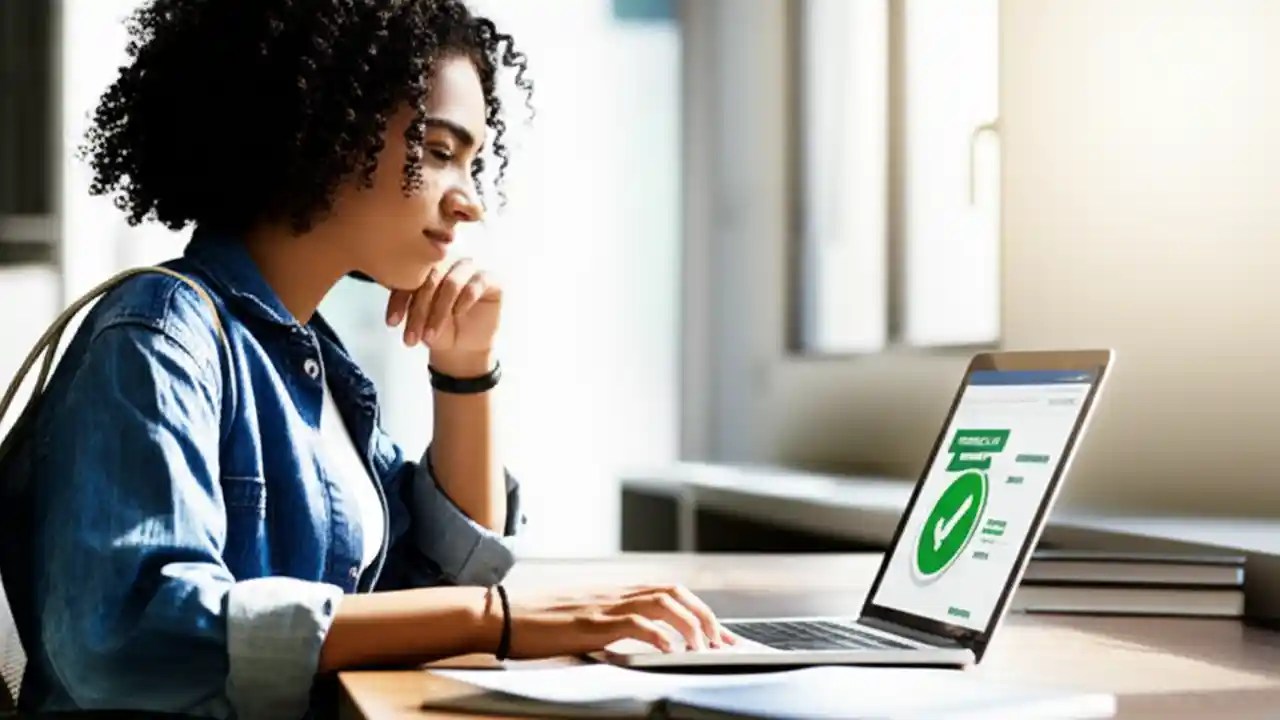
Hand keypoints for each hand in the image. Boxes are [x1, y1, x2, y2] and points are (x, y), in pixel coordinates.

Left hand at [386, 258, 500, 354]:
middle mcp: (448, 261)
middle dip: (419, 311)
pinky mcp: (490, 279)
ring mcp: (470, 268)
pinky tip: (457, 315)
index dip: (400, 299)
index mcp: (426, 265)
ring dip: (438, 313)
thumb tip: (389, 282)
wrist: (462, 348)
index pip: (410, 275)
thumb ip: (407, 299)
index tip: (392, 323)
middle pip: (430, 279)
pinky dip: (464, 300)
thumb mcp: (417, 315)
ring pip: (451, 283)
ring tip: (430, 336)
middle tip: (411, 337)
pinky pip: (475, 284)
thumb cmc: (437, 327)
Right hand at [493, 585, 737, 657]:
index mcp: (615, 591)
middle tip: (722, 643)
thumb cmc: (538, 621)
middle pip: (673, 592)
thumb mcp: (583, 617)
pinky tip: (670, 650)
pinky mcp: (590, 624)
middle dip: (704, 616)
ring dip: (689, 625)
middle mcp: (614, 592)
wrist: (501, 615)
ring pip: (661, 603)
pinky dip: (658, 635)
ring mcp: (603, 606)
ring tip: (703, 648)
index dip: (700, 610)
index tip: (722, 635)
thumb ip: (611, 621)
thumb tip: (641, 639)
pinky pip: (634, 624)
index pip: (669, 591)